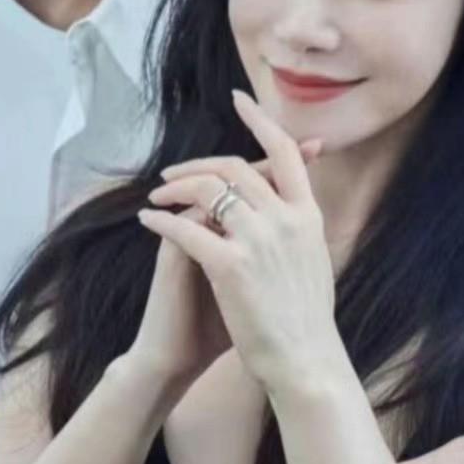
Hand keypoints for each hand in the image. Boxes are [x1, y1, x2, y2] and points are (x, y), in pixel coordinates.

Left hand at [138, 89, 338, 392]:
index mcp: (308, 216)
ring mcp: (259, 241)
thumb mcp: (315, 261)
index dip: (260, 121)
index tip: (239, 100)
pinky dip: (162, 221)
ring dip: (176, 190)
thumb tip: (292, 206)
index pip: (284, 152)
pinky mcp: (231, 266)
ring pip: (210, 192)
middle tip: (172, 175)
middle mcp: (287, 220)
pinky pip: (186, 229)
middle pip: (236, 168)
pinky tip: (147, 221)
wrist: (305, 362)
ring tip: (157, 198)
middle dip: (198, 166)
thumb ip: (299, 228)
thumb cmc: (307, 320)